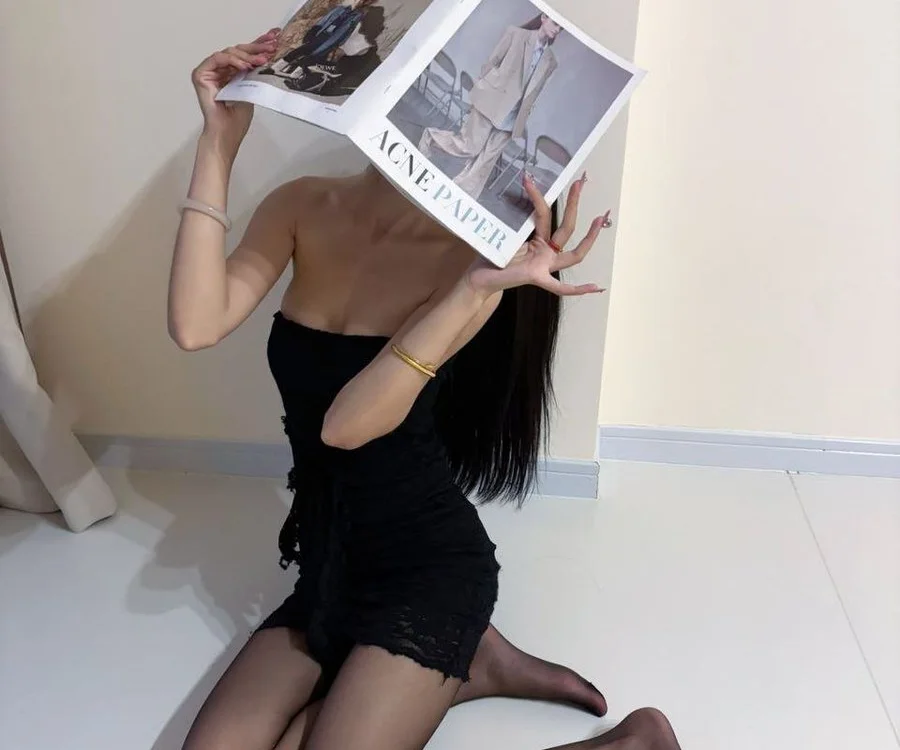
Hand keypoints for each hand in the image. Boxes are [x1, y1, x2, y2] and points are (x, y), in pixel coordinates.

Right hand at [191, 29, 280, 150]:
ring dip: (247, 55)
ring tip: (262, 60)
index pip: (245, 55)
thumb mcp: (252, 90)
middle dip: (256, 47)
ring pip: (229, 53)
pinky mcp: (200, 74)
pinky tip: (246, 66)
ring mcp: (209, 71)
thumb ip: (254, 74)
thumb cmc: (237, 120)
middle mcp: (219, 70)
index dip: (258, 45)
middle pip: (238, 51)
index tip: (274, 38)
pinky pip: (218, 59)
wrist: (226, 134)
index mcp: (231, 74)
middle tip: (271, 46)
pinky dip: (232, 60)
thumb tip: (267, 56)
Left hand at [465, 172, 610, 296]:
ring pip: (573, 254)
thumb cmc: (491, 258)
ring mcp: (545, 266)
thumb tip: (510, 197)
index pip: (544, 215)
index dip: (538, 197)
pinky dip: (578, 288)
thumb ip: (515, 224)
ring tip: (601, 218)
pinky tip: (596, 288)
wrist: (481, 279)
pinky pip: (560, 287)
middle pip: (567, 228)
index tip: (529, 179)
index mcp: (538, 241)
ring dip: (589, 237)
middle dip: (574, 205)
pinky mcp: (538, 278)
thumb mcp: (505, 236)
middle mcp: (546, 253)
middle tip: (580, 182)